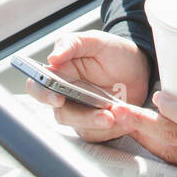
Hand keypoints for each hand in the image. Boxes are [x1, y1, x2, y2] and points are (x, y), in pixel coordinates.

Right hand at [24, 30, 150, 142]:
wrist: (138, 67)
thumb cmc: (112, 51)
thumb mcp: (95, 41)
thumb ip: (72, 44)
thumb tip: (52, 57)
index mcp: (59, 74)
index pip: (38, 87)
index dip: (43, 95)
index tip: (58, 98)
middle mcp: (65, 96)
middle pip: (61, 114)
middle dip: (82, 117)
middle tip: (104, 114)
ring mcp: (81, 112)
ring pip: (80, 127)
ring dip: (99, 124)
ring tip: (119, 114)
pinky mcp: (96, 125)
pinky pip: (98, 135)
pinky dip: (113, 130)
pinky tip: (126, 120)